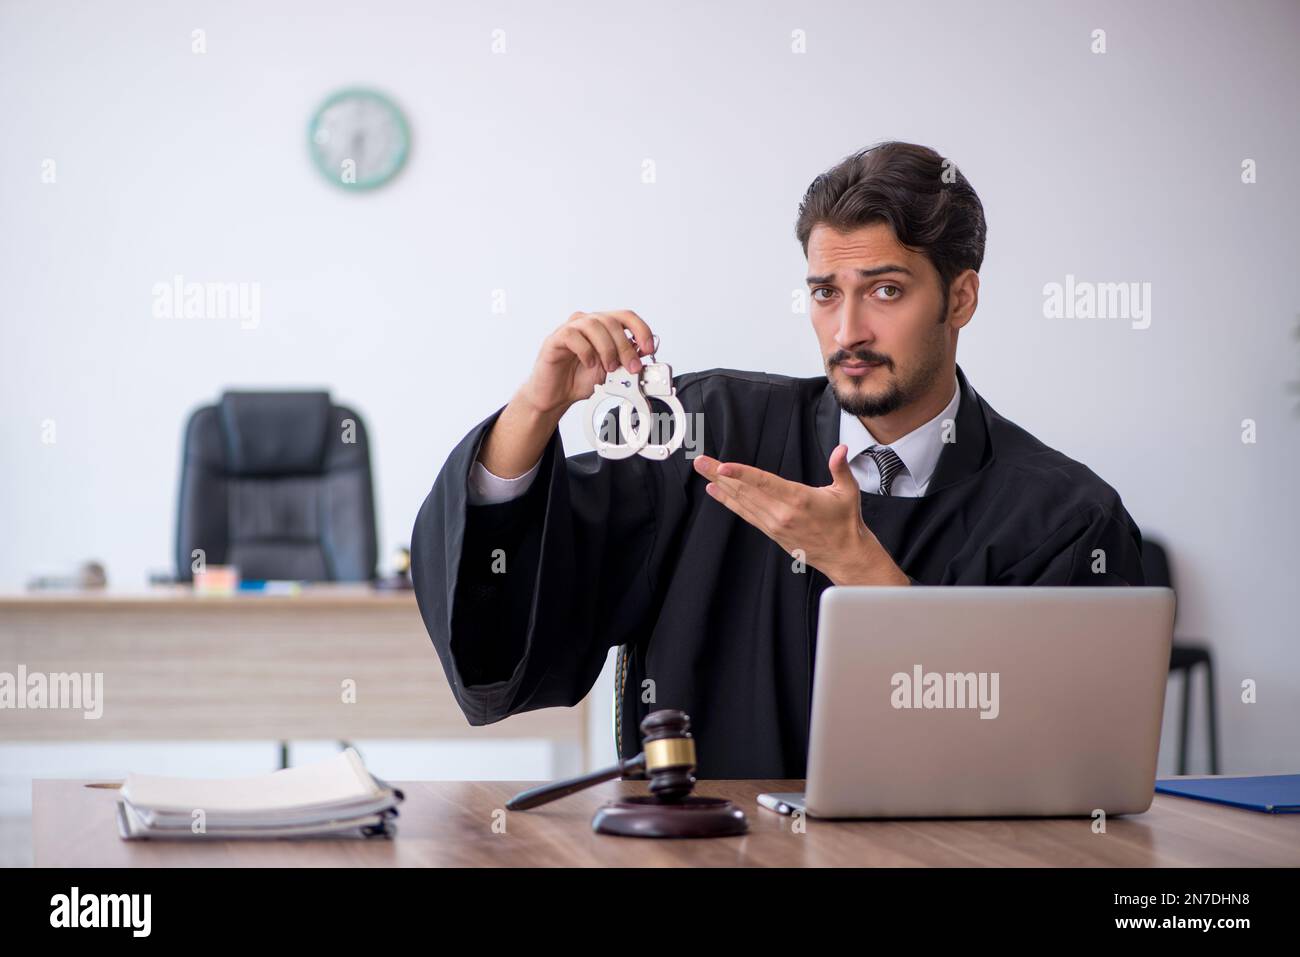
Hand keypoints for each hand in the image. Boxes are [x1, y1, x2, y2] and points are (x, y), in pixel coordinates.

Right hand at [514, 310, 656, 418]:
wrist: (556, 395)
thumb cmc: (580, 379)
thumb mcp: (611, 371)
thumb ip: (625, 360)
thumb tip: (642, 353)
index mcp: (603, 327)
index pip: (626, 316)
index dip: (641, 329)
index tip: (649, 348)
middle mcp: (587, 323)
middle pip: (612, 322)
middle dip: (625, 346)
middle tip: (630, 367)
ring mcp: (571, 329)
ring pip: (594, 325)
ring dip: (607, 348)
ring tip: (607, 367)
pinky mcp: (555, 339)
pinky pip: (573, 336)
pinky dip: (586, 351)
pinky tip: (589, 363)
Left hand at [692, 445, 910, 585]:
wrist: (844, 555)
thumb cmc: (845, 522)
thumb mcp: (847, 492)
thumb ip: (840, 468)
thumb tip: (841, 449)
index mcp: (799, 499)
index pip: (765, 483)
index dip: (742, 474)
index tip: (723, 466)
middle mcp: (782, 513)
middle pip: (745, 490)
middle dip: (720, 474)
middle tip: (700, 462)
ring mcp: (774, 524)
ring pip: (742, 501)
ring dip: (720, 485)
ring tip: (703, 471)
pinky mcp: (771, 531)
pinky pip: (745, 514)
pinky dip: (729, 502)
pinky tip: (716, 491)